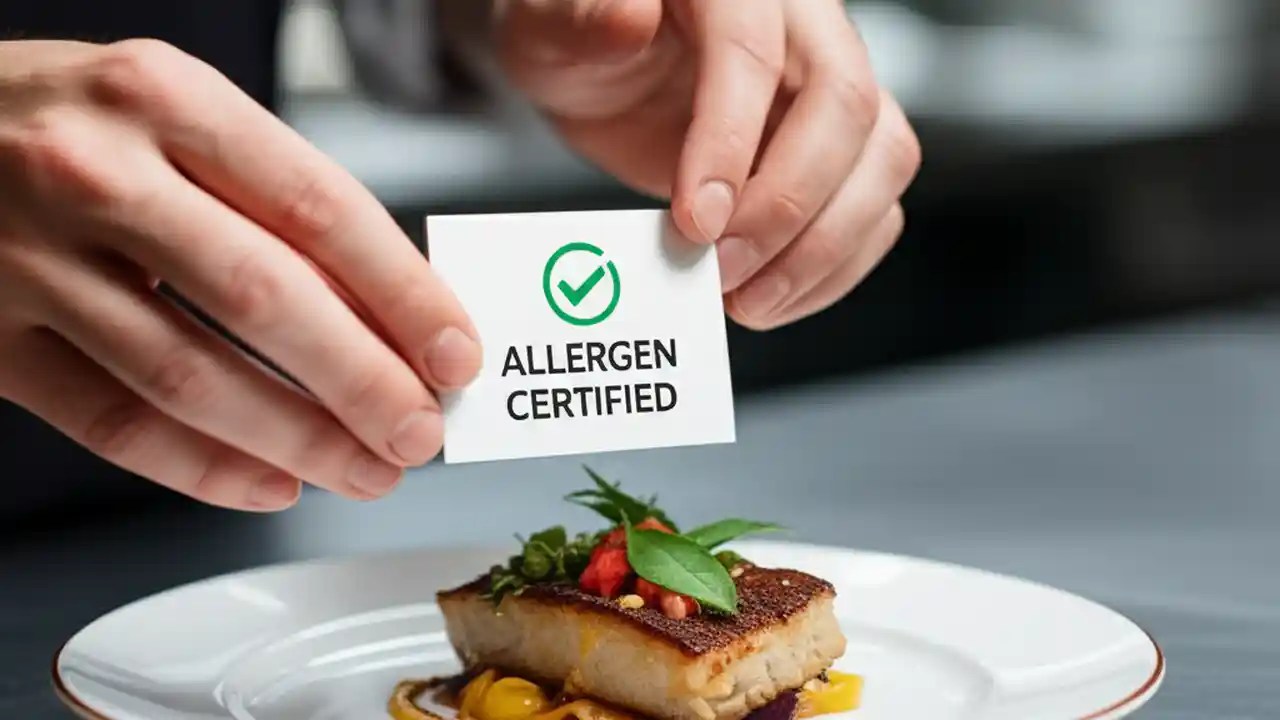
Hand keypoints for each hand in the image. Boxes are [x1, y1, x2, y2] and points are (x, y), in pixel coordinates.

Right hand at [0, 40, 481, 510]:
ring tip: (364, 468)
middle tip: (420, 432)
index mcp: (167, 100)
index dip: (404, 295)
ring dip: (298, 439)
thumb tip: (392, 305)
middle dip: (364, 383)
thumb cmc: (66, 121)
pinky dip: (204, 467)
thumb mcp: (176, 116)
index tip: (456, 353)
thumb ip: (274, 197)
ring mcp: (32, 259)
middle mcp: (98, 172)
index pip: (320, 209)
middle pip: (265, 299)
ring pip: (192, 377)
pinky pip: (115, 423)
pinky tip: (268, 480)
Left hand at [494, 0, 920, 328]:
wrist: (598, 70)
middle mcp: (803, 28)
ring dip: (822, 247)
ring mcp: (831, 90)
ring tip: (745, 297)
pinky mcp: (840, 152)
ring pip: (882, 160)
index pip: (754, 51)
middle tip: (719, 268)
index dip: (731, 141)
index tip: (694, 217)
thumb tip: (627, 17)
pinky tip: (771, 294)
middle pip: (845, 106)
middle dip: (786, 206)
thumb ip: (581, 18)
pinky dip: (833, 267)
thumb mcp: (551, 23)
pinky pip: (876, 208)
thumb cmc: (580, 41)